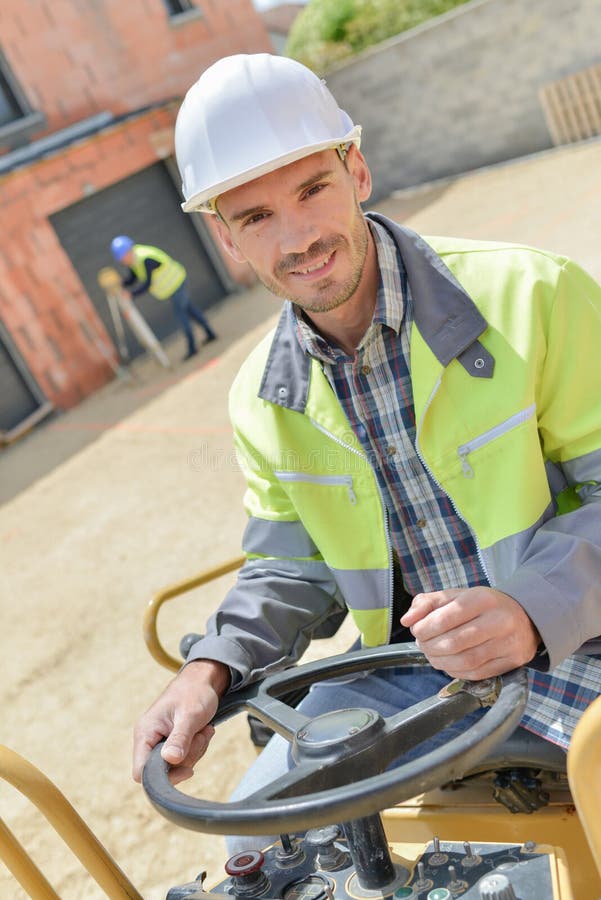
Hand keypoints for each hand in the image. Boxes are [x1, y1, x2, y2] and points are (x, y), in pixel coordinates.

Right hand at [132, 658, 229, 783]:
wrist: (202, 681)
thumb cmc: (194, 693)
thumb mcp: (190, 715)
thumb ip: (180, 738)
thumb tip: (170, 760)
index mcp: (145, 732)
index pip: (141, 772)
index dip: (162, 777)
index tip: (187, 768)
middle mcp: (149, 740)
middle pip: (163, 771)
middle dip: (187, 757)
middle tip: (201, 736)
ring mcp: (160, 742)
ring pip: (176, 766)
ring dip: (195, 751)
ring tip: (203, 729)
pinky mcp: (171, 743)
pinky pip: (184, 759)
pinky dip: (197, 748)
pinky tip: (203, 732)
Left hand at [400, 586, 539, 679]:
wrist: (525, 615)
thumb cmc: (483, 605)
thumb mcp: (455, 595)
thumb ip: (427, 603)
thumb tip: (407, 620)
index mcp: (483, 599)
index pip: (446, 618)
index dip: (425, 628)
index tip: (417, 630)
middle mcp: (499, 621)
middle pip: (454, 642)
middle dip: (430, 647)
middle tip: (423, 644)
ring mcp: (508, 643)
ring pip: (465, 661)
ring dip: (440, 662)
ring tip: (432, 654)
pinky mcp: (513, 661)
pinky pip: (477, 674)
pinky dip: (456, 672)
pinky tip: (448, 663)